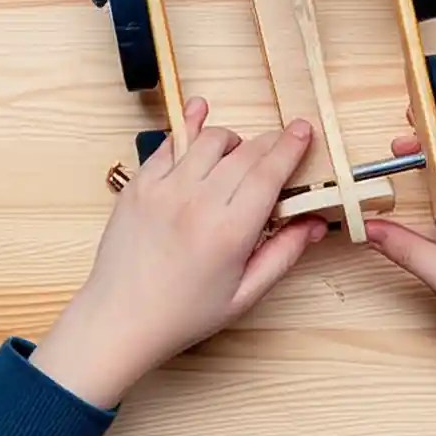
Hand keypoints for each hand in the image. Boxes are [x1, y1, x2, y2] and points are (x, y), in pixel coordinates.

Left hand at [29, 97, 327, 407]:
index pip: (269, 172)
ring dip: (232, 140)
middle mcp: (196, 203)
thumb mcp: (244, 295)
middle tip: (280, 145)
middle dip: (269, 142)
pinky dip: (189, 128)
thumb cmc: (183, 313)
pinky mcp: (139, 184)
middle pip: (245, 152)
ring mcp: (163, 189)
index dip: (290, 147)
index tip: (303, 130)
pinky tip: (199, 116)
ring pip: (209, 140)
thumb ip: (283, 254)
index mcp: (229, 233)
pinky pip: (171, 143)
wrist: (119, 319)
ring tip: (237, 156)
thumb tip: (316, 222)